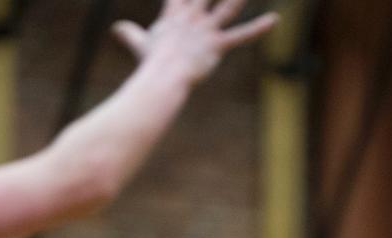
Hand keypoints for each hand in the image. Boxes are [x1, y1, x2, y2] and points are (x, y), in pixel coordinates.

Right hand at [112, 0, 278, 85]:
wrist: (161, 78)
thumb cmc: (150, 63)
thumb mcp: (139, 44)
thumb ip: (129, 34)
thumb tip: (116, 28)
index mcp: (175, 13)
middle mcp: (192, 16)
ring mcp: (205, 29)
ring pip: (228, 6)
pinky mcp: (216, 45)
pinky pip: (240, 35)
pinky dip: (258, 28)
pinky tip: (274, 20)